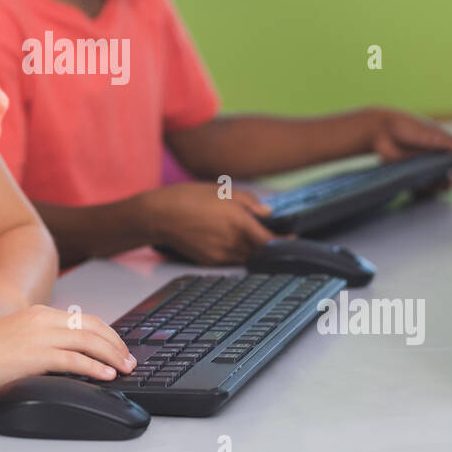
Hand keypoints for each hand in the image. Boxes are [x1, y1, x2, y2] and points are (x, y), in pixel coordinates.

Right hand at [0, 304, 136, 390]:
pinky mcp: (34, 354)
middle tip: (129, 360)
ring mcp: (39, 336)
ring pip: (88, 341)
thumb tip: (63, 356)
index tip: (118, 348)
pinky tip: (106, 376)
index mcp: (39, 313)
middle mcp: (42, 319)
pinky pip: (73, 359)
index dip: (107, 333)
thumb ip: (39, 340)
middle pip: (92, 327)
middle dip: (116, 344)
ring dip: (112, 356)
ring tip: (124, 369)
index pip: (84, 319)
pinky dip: (94, 367)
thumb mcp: (16, 337)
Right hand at [143, 182, 276, 266]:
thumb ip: (249, 202)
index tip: (293, 238)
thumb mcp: (222, 190)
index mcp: (238, 222)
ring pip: (248, 258)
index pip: (271, 241)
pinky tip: (231, 241)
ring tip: (252, 238)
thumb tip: (268, 212)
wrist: (158, 216)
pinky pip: (232, 260)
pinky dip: (238, 253)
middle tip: (275, 237)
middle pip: (261, 252)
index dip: (285, 242)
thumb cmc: (188, 198)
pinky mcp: (209, 261)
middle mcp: (232, 242)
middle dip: (270, 247)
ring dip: (254, 251)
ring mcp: (221, 254)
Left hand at [368, 108, 451, 187]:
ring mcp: (425, 165)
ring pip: (440, 182)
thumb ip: (443, 141)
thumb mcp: (426, 132)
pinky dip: (427, 188)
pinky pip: (425, 185)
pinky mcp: (413, 173)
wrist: (380, 131)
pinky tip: (425, 187)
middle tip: (451, 183)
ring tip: (438, 186)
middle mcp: (436, 155)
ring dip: (442, 186)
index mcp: (444, 144)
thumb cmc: (404, 126)